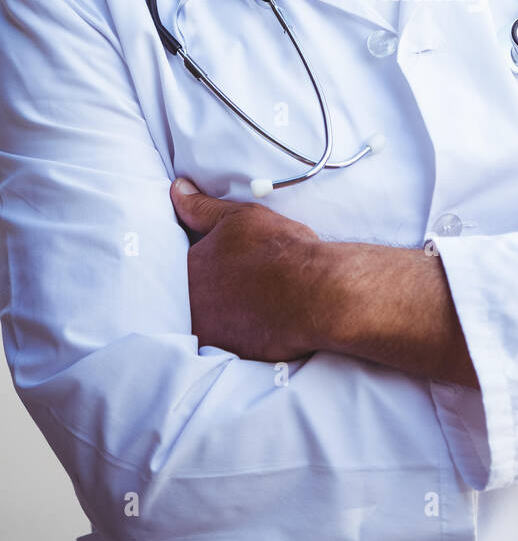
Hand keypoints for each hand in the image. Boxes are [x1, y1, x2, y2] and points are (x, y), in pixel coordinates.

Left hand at [169, 178, 324, 361]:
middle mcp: (190, 302)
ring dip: (219, 312)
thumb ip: (201, 207)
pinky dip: (235, 331)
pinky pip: (225, 340)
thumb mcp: (238, 217)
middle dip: (206, 288)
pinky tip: (253, 319)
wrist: (315, 291)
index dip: (200, 261)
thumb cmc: (279, 250)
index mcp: (189, 267)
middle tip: (234, 281)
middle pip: (189, 294)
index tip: (219, 261)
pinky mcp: (231, 351)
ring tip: (244, 301)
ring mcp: (209, 330)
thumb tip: (178, 189)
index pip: (178, 263)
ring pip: (205, 319)